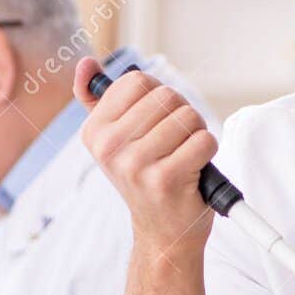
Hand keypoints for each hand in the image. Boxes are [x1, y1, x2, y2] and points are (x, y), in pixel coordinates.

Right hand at [75, 60, 217, 256]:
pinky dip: (208, 151)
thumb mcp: (115, 139)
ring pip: (188, 117)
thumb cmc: (145, 178)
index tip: (154, 122)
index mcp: (94, 132)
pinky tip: (194, 170)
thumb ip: (99, 100)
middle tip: (174, 143)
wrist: (162, 231)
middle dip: (181, 114)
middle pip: (167, 96)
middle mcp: (109, 148)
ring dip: (196, 134)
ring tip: (183, 156)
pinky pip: (204, 140)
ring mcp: (135, 165)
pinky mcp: (165, 179)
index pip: (138, 81)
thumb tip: (86, 63)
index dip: (158, 97)